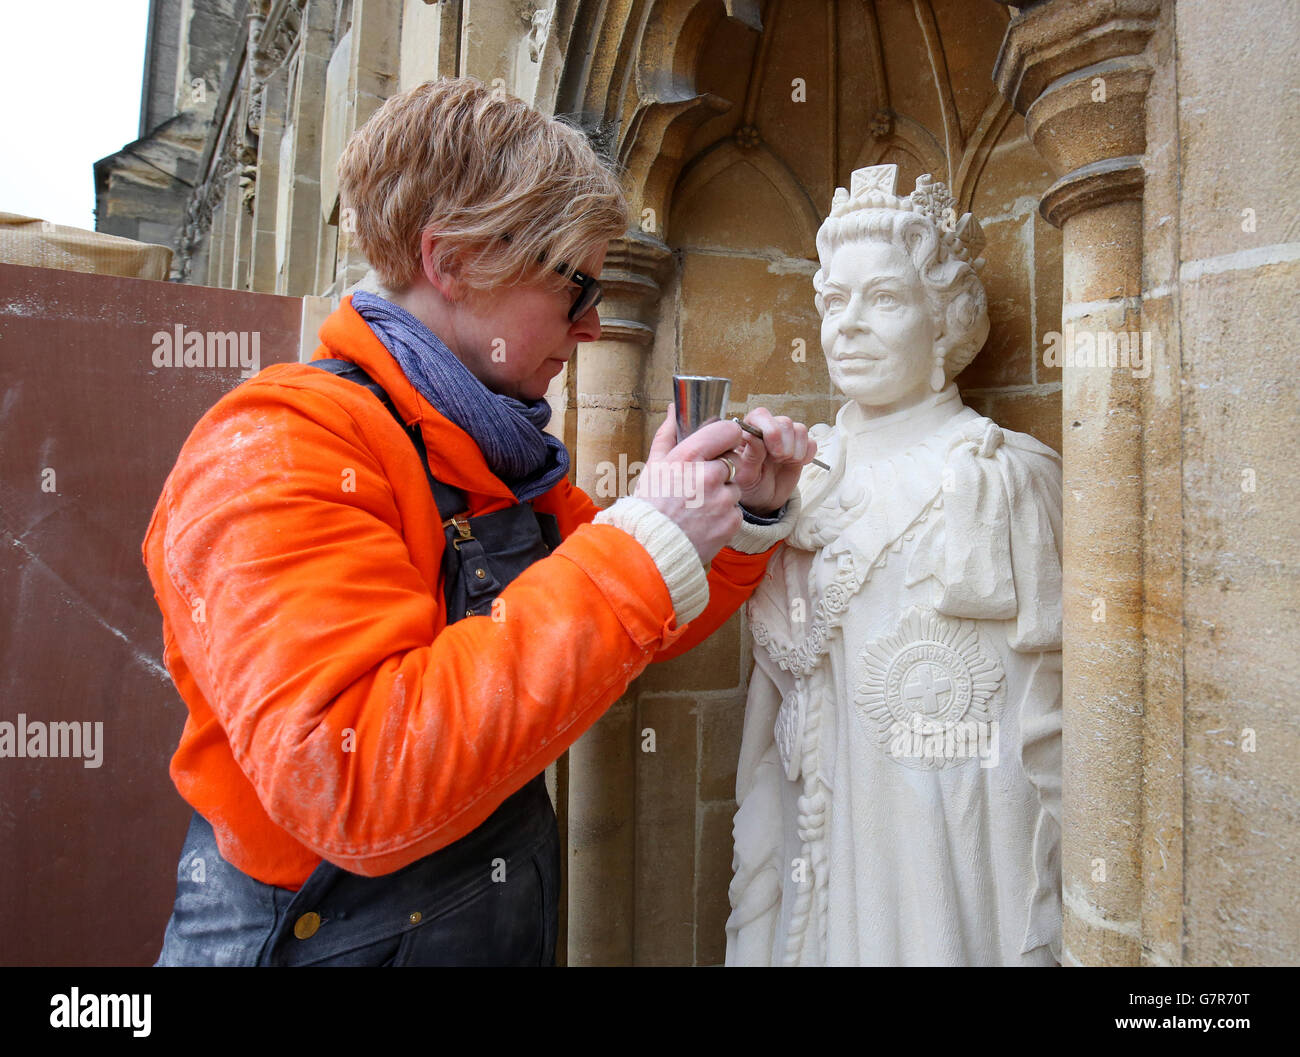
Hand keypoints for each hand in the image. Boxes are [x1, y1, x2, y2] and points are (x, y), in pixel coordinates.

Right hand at [634, 405, 743, 563]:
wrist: (651, 549)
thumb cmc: (650, 505)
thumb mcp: (654, 465)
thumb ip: (668, 434)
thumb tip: (673, 408)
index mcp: (688, 457)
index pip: (728, 430)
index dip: (726, 437)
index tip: (721, 445)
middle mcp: (708, 475)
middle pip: (732, 462)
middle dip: (720, 472)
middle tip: (699, 487)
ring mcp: (722, 500)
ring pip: (733, 489)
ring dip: (722, 496)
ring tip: (697, 509)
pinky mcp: (732, 522)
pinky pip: (735, 511)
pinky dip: (724, 517)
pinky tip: (704, 522)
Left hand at [728, 407, 817, 514]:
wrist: (763, 499)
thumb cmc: (749, 485)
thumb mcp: (745, 475)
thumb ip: (749, 455)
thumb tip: (751, 435)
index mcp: (749, 432)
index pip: (761, 415)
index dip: (771, 431)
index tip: (774, 452)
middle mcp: (767, 429)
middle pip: (785, 422)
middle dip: (785, 444)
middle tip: (778, 460)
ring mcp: (785, 437)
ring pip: (800, 429)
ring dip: (796, 450)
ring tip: (785, 462)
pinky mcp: (800, 446)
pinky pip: (811, 442)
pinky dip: (807, 455)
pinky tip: (796, 464)